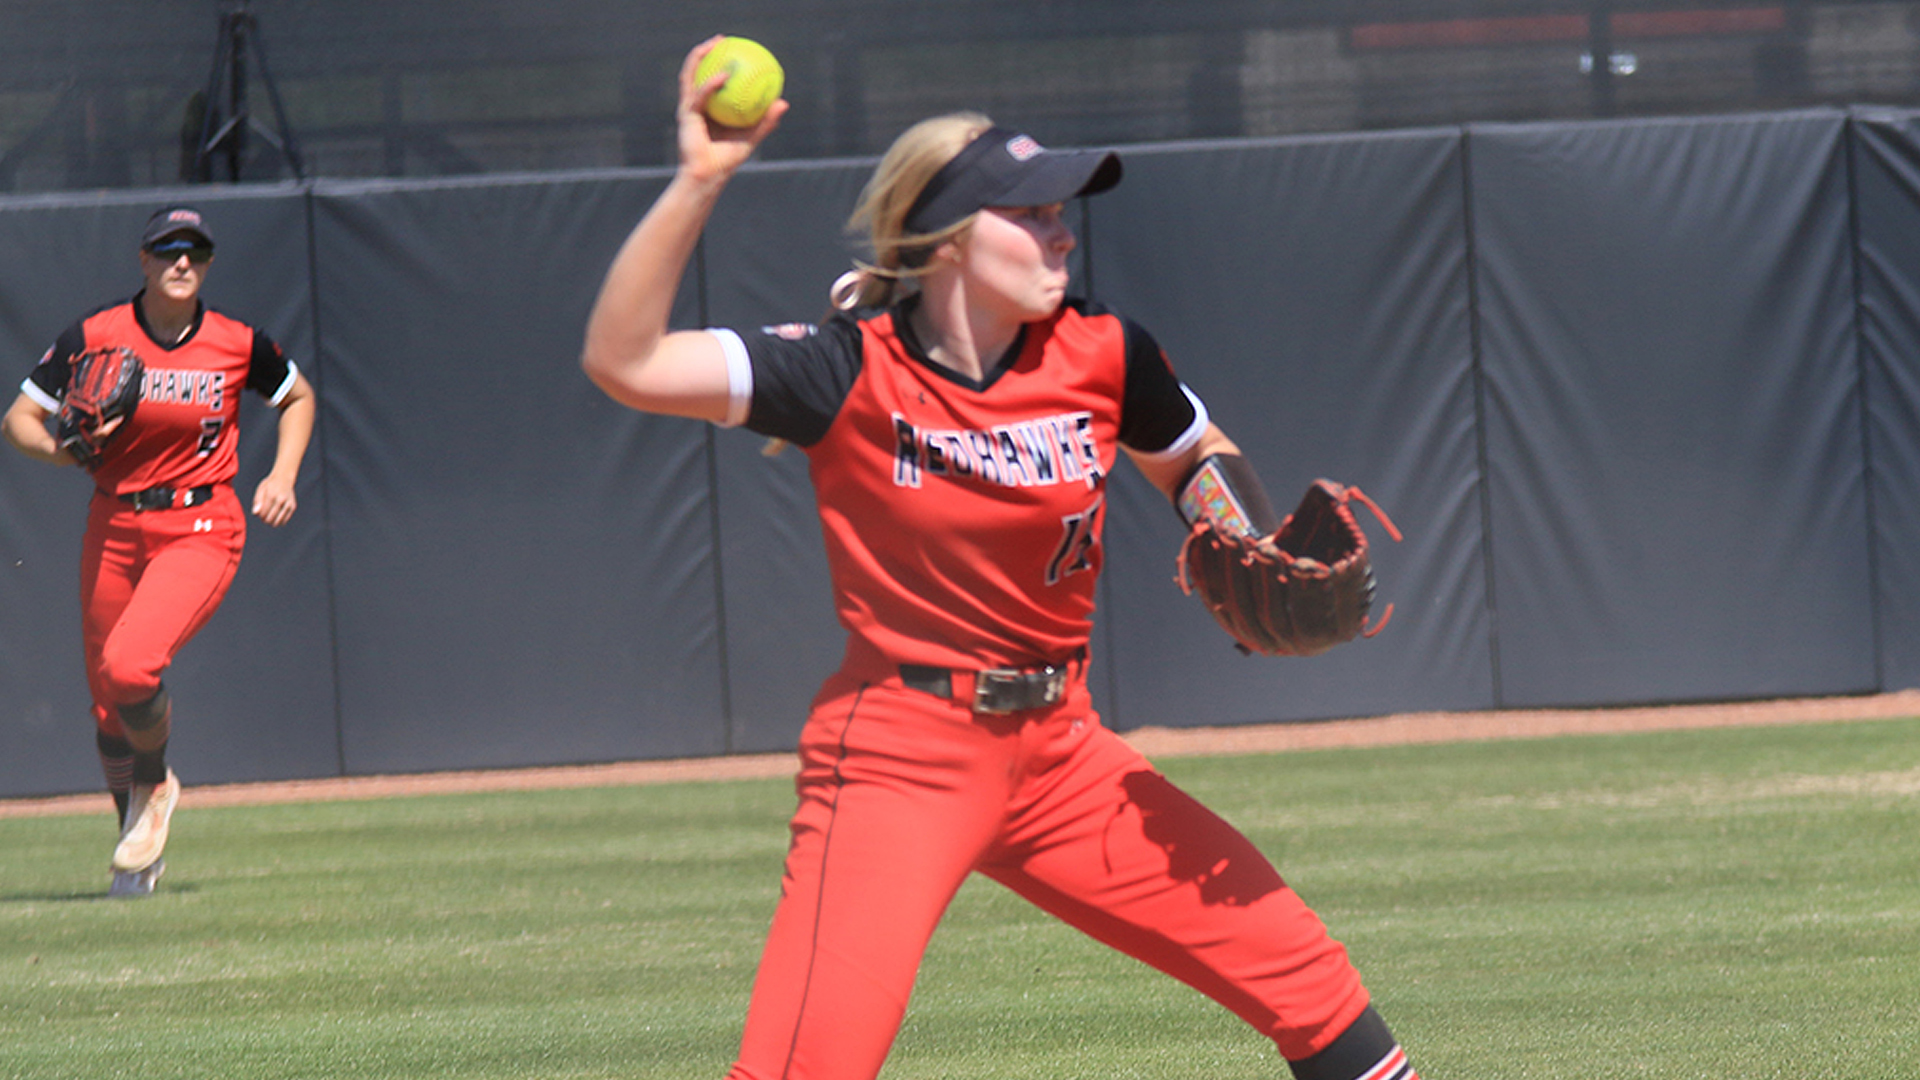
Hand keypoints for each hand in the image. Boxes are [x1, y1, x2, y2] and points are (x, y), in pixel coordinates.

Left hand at [252, 474, 296, 526]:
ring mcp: (288, 504)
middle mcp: (281, 500)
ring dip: (272, 522)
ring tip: (270, 517)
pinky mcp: (293, 507)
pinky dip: (279, 521)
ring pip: (278, 522)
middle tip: (264, 516)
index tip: (260, 513)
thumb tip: (255, 514)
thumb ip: (256, 502)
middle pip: (270, 519)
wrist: (284, 478)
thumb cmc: (269, 485)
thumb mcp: (260, 490)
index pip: (263, 513)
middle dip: (265, 520)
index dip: (260, 516)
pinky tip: (276, 517)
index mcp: (271, 496)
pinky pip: (284, 521)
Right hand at [676, 36, 787, 183]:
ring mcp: (688, 108)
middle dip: (706, 52)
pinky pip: (700, 95)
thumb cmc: (728, 160)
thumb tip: (784, 103)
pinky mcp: (686, 115)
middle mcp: (696, 105)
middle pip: (697, 71)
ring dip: (700, 57)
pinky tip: (723, 76)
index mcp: (708, 108)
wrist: (708, 175)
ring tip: (714, 44)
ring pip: (691, 76)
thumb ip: (766, 121)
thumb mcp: (752, 137)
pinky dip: (711, 85)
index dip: (719, 62)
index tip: (733, 49)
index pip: (711, 79)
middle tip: (722, 40)